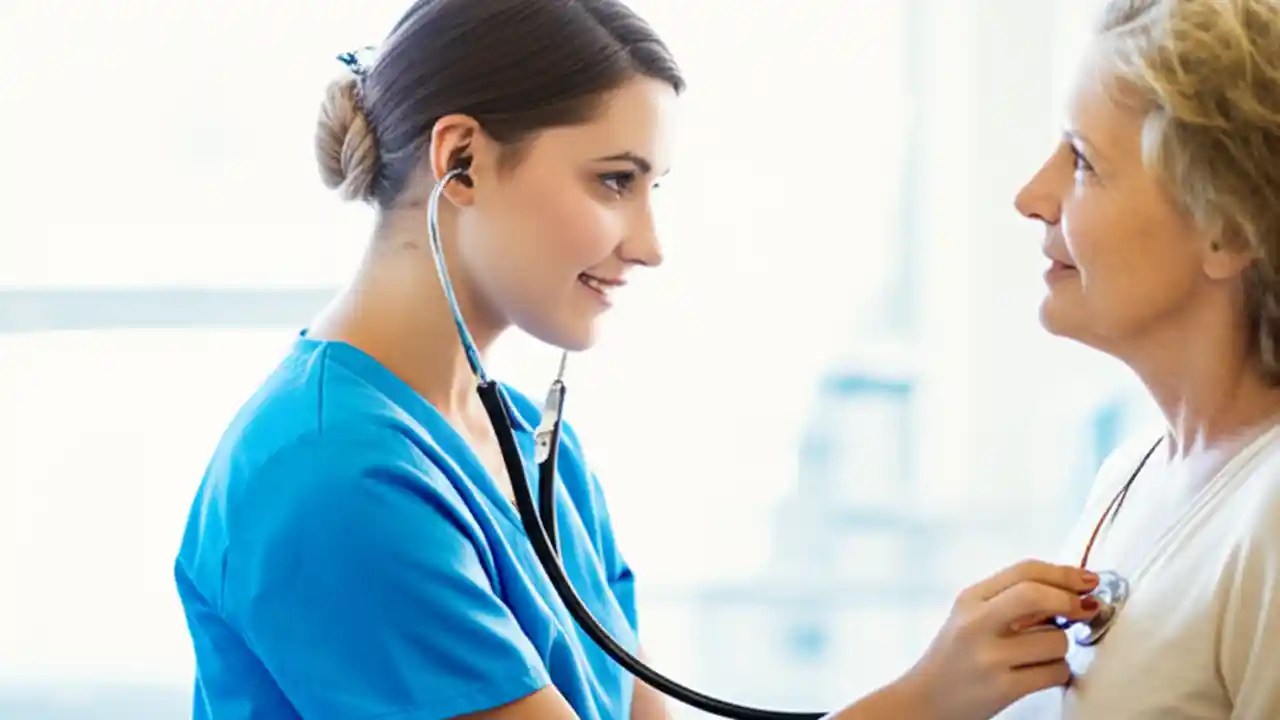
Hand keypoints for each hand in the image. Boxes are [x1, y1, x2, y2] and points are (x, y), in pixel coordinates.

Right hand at [898, 560, 1098, 719]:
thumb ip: (1012, 600)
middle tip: (1085, 610)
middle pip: (1036, 595)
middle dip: (1070, 601)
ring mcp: (989, 657)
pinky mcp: (1003, 688)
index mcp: (970, 599)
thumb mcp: (972, 617)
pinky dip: (1058, 672)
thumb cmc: (956, 657)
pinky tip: (1041, 672)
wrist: (926, 701)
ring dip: (1060, 648)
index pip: (1024, 571)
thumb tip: (1072, 591)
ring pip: (1055, 640)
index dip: (1063, 573)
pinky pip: (1055, 672)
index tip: (1086, 580)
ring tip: (1041, 654)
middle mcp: (976, 624)